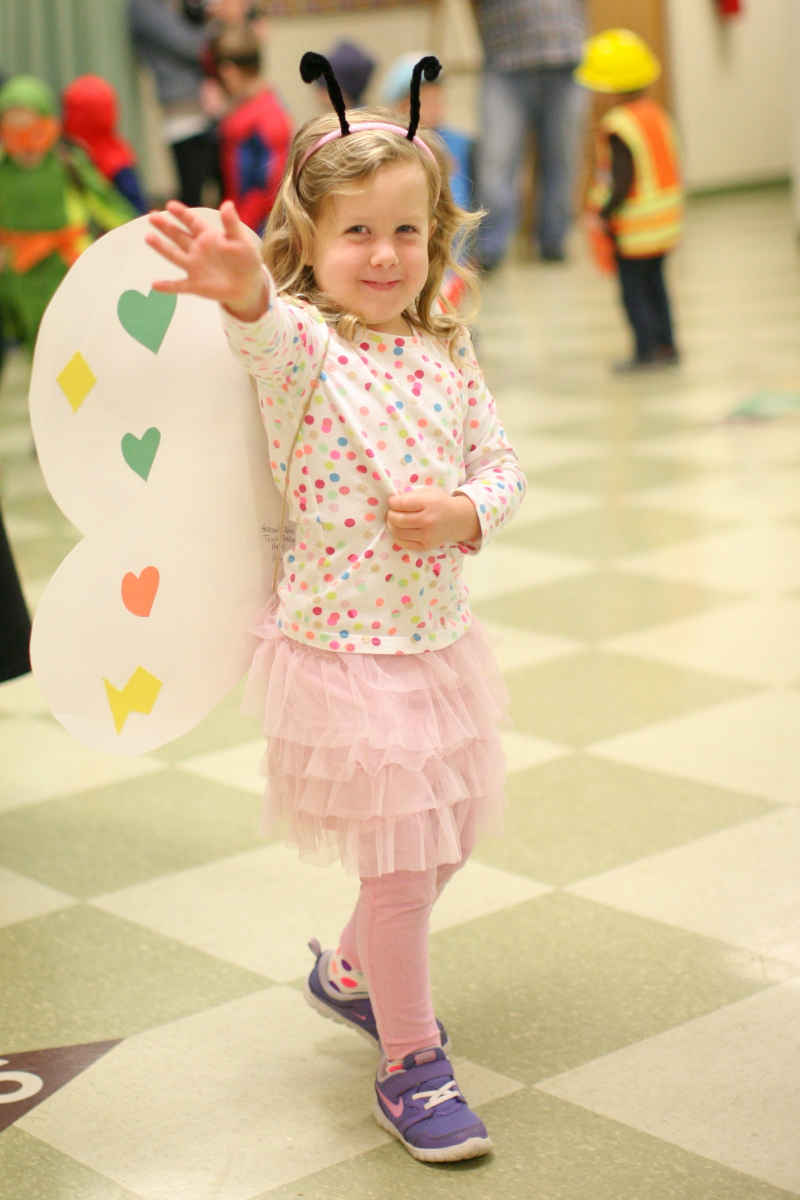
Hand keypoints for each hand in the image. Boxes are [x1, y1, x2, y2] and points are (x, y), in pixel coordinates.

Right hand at [146, 200, 267, 319]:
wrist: (249, 285)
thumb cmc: (246, 260)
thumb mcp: (241, 241)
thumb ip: (232, 224)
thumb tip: (227, 204)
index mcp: (209, 237)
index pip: (193, 222)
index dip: (182, 214)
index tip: (170, 205)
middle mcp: (198, 250)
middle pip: (178, 235)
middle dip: (165, 226)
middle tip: (152, 216)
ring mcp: (195, 267)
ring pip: (174, 255)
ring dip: (161, 247)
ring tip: (148, 237)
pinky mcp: (195, 285)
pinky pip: (178, 286)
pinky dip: (167, 286)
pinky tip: (154, 284)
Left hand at [386, 488, 480, 550]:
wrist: (458, 520)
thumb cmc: (440, 503)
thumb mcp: (428, 492)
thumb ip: (410, 495)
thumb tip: (392, 500)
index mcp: (429, 503)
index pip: (401, 504)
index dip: (392, 502)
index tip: (392, 501)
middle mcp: (428, 520)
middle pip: (397, 519)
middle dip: (390, 514)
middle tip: (391, 512)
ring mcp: (427, 535)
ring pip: (398, 532)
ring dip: (391, 525)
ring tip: (394, 520)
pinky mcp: (425, 546)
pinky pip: (403, 543)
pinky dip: (397, 536)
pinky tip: (401, 530)